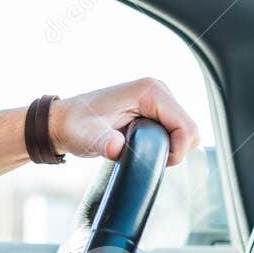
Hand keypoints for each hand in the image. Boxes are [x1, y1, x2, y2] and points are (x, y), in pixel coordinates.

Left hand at [50, 78, 200, 166]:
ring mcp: (159, 99)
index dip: (178, 150)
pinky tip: (143, 147)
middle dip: (175, 149)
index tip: (156, 162)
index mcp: (150, 91)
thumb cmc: (75, 126)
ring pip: (185, 131)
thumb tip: (116, 148)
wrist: (63, 121)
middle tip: (145, 158)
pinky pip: (175, 130)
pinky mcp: (156, 109)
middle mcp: (158, 90)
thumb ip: (104, 142)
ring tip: (141, 151)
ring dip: (170, 147)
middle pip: (190, 129)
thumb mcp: (88, 137)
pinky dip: (166, 143)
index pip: (186, 126)